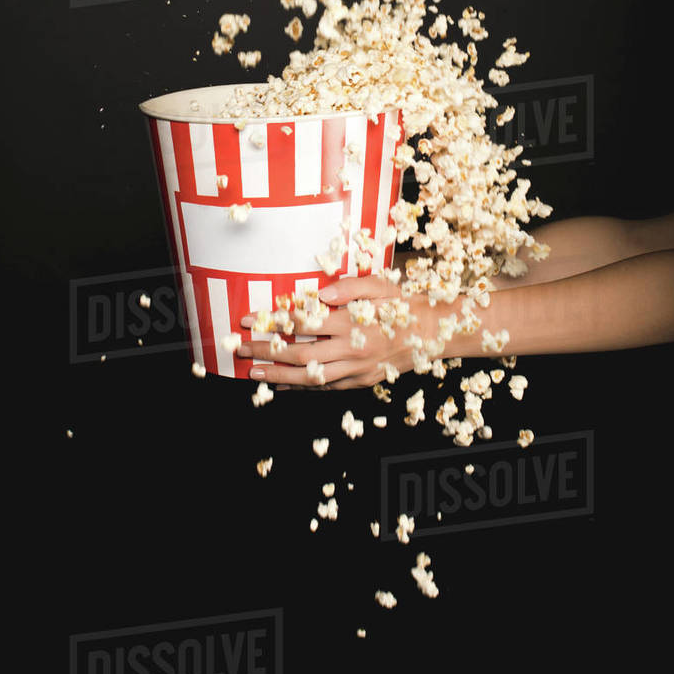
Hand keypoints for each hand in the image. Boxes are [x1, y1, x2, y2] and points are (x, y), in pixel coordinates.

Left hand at [237, 273, 431, 389]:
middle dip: (267, 350)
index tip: (250, 318)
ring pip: (311, 377)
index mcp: (353, 323)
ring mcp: (356, 370)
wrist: (432, 333)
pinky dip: (302, 388)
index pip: (304, 323)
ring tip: (254, 373)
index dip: (274, 321)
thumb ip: (350, 287)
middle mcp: (352, 349)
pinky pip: (327, 387)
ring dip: (280, 375)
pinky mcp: (360, 382)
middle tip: (241, 348)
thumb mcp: (380, 286)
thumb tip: (319, 294)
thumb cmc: (403, 305)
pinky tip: (283, 385)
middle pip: (301, 353)